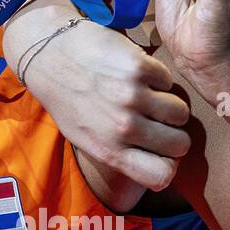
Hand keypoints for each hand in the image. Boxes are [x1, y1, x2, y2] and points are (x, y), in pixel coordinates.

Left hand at [23, 18, 190, 190]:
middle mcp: (122, 127)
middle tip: (158, 120)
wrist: (47, 53)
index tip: (162, 152)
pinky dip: (157, 77)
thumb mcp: (83, 137)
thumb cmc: (67, 98)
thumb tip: (160, 170)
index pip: (161, 176)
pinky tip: (136, 74)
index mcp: (108, 150)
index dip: (169, 164)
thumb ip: (118, 153)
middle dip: (174, 133)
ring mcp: (131, 96)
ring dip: (170, 104)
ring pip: (181, 112)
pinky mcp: (138, 67)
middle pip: (180, 144)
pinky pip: (168, 80)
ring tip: (149, 96)